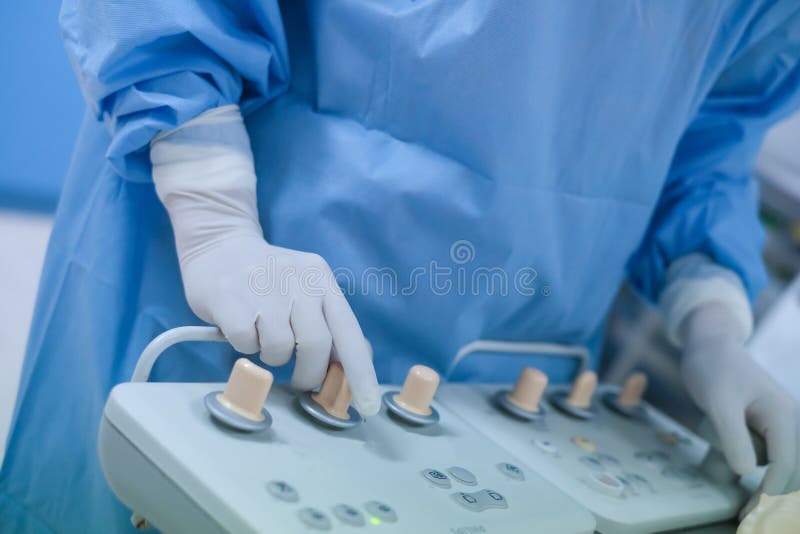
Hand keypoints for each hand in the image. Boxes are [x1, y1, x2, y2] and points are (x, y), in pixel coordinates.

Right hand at [150, 105, 379, 414]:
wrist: (216, 242)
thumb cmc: (267, 277)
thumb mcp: (304, 288)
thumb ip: (326, 322)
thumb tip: (349, 367)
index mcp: (321, 279)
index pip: (349, 331)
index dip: (361, 373)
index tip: (369, 407)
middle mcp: (298, 280)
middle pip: (316, 345)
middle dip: (309, 373)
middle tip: (300, 380)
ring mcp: (263, 288)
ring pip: (280, 349)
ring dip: (272, 357)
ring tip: (263, 338)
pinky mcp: (231, 299)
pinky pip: (246, 345)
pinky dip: (245, 347)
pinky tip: (241, 327)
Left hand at [680, 303, 797, 506]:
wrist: (710, 347)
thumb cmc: (714, 368)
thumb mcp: (718, 400)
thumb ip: (733, 435)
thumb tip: (747, 473)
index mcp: (784, 416)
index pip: (785, 465)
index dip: (771, 495)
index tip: (754, 517)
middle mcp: (790, 424)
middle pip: (787, 473)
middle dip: (769, 498)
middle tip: (745, 521)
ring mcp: (779, 428)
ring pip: (769, 466)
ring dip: (749, 473)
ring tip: (721, 449)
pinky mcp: (764, 432)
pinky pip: (757, 456)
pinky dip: (737, 460)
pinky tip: (719, 447)